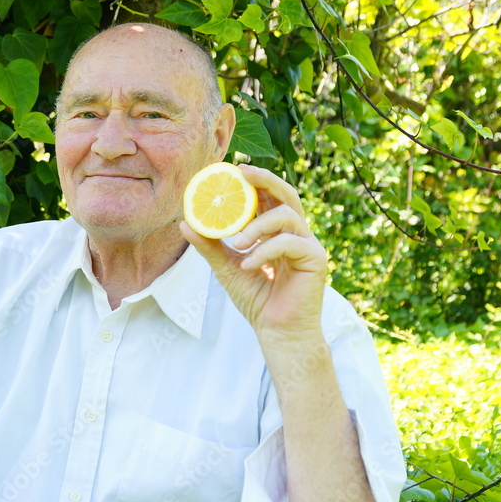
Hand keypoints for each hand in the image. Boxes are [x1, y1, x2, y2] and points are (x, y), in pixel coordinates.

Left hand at [180, 164, 326, 342]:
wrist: (277, 331)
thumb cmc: (257, 299)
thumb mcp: (226, 268)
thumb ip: (209, 246)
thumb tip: (184, 223)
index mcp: (276, 231)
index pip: (268, 197)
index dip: (255, 180)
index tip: (233, 170)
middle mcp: (295, 232)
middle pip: (286, 194)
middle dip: (266, 179)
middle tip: (242, 174)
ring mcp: (308, 244)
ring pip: (286, 216)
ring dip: (257, 226)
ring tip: (236, 243)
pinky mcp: (315, 259)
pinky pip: (290, 243)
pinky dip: (265, 251)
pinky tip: (247, 265)